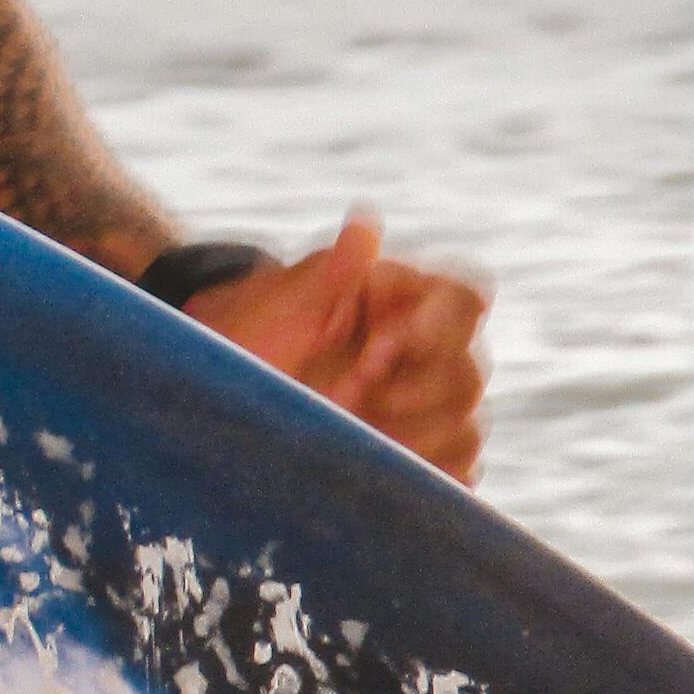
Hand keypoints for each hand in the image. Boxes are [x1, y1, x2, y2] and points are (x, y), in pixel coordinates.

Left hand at [183, 215, 488, 484]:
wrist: (223, 389)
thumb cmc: (254, 331)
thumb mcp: (284, 300)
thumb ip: (333, 269)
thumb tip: (365, 220)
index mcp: (406, 300)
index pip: (467, 299)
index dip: (437, 325)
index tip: (378, 346)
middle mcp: (426, 353)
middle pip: (470, 371)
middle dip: (410, 390)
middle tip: (343, 392)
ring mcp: (423, 407)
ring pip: (468, 426)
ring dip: (412, 436)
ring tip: (348, 431)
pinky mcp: (417, 455)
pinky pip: (455, 470)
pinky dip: (425, 473)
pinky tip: (378, 467)